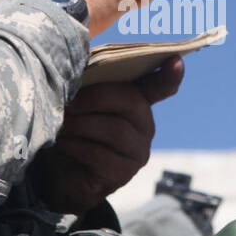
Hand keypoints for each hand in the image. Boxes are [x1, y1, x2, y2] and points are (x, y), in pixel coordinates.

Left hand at [36, 56, 183, 214]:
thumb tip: (78, 62)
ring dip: (81, 123)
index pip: (160, 86)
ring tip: (61, 122)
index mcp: (136, 102)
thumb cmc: (70, 129)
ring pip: (115, 129)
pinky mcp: (123, 173)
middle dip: (95, 97)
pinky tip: (63, 142)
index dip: (169, 75)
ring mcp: (137, 152)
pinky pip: (101, 154)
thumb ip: (88, 82)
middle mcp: (145, 126)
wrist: (60, 174)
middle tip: (68, 101)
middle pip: (131, 101)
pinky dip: (76, 145)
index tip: (175, 62)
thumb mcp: (78, 102)